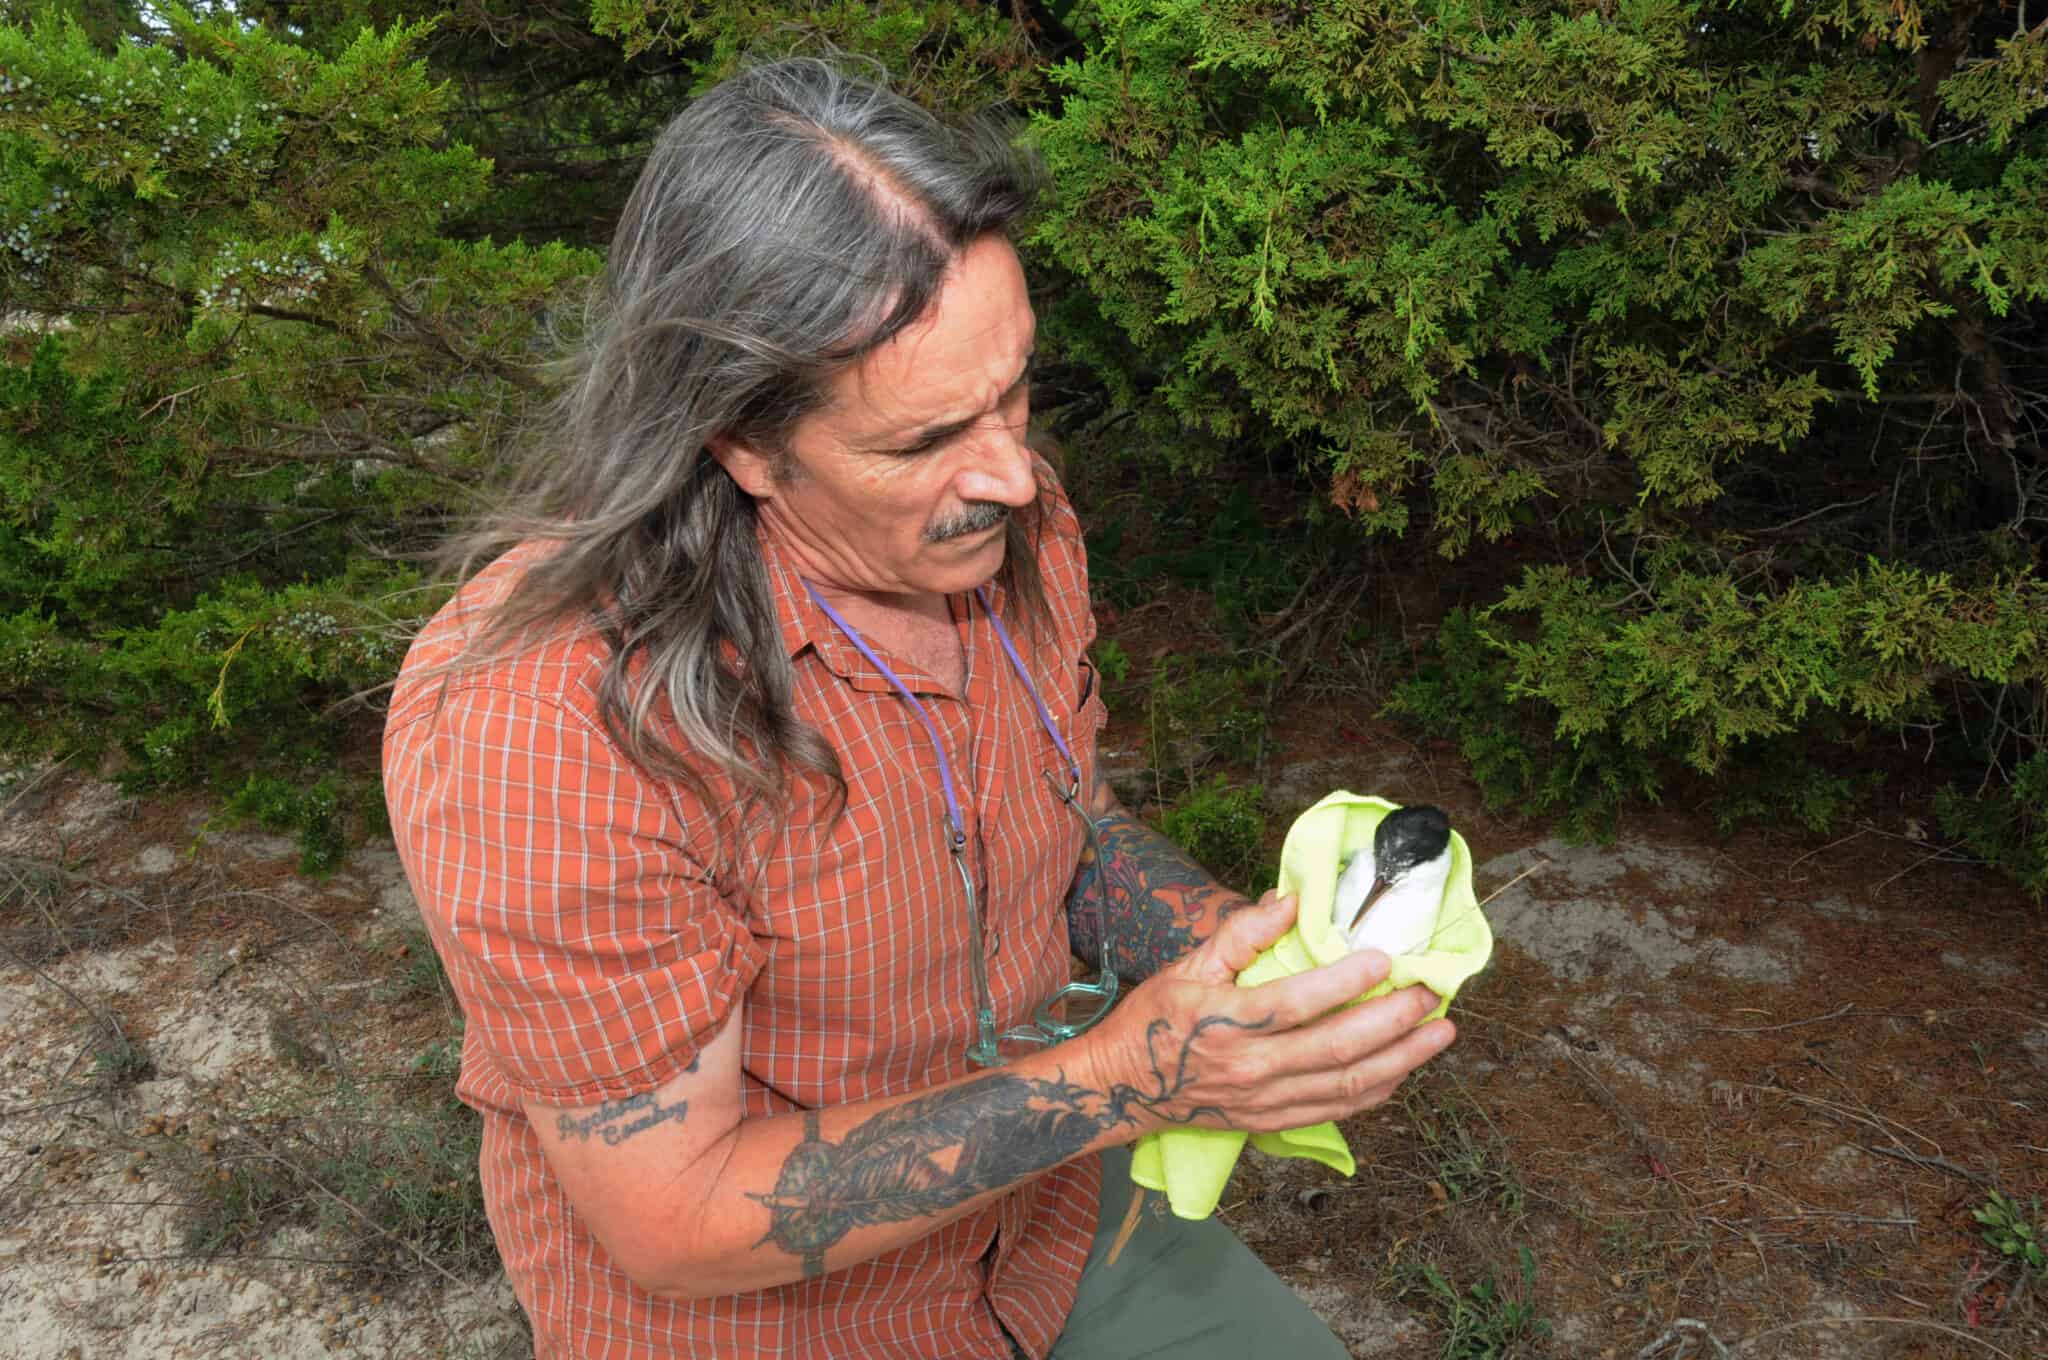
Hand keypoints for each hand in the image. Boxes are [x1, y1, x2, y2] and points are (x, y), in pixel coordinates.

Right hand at [1080, 888, 1454, 1134]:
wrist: (1121, 1089)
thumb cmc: (1152, 1021)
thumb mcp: (1185, 966)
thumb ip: (1239, 934)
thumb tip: (1289, 902)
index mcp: (1225, 1024)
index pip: (1295, 1003)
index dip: (1344, 981)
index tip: (1383, 958)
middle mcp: (1250, 1069)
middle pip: (1336, 1049)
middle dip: (1394, 1020)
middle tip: (1429, 993)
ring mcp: (1265, 1101)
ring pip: (1348, 1085)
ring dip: (1401, 1059)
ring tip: (1439, 1032)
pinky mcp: (1273, 1121)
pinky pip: (1337, 1110)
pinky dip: (1377, 1091)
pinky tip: (1403, 1068)